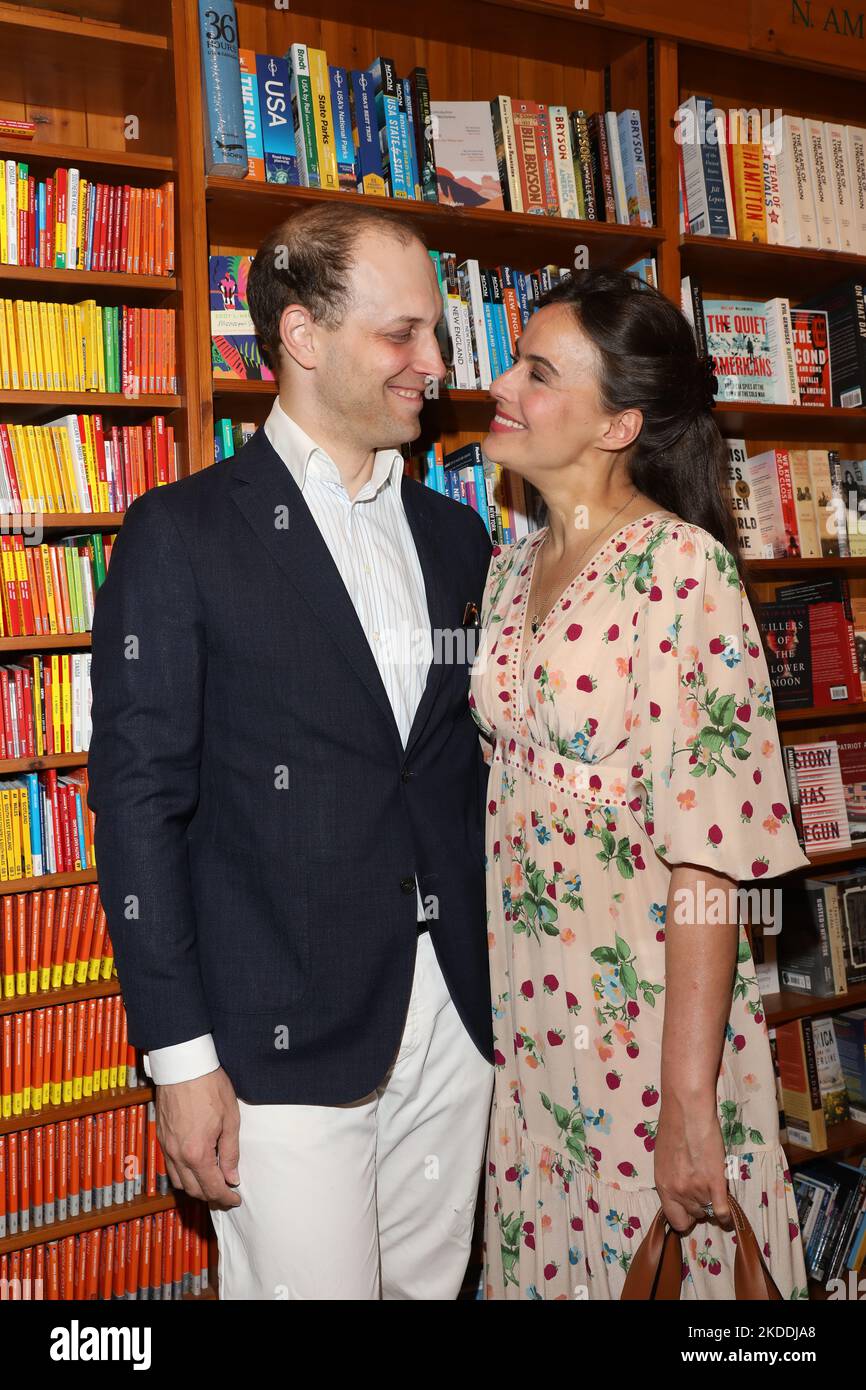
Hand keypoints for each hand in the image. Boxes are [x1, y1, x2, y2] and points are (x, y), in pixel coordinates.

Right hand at [154, 1066, 241, 1209]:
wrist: (184, 1065)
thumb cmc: (210, 1087)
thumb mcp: (230, 1119)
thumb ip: (230, 1152)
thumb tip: (232, 1177)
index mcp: (197, 1153)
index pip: (212, 1187)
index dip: (225, 1197)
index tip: (235, 1199)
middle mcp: (177, 1154)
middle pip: (193, 1190)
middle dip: (211, 1196)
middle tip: (226, 1194)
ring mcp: (166, 1146)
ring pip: (178, 1181)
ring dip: (195, 1187)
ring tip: (212, 1182)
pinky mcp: (161, 1136)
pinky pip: (170, 1166)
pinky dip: (183, 1174)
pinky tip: (195, 1167)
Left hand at [654, 1096, 733, 1234]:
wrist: (687, 1110)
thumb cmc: (673, 1128)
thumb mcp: (665, 1159)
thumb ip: (672, 1179)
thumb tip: (682, 1191)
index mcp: (663, 1186)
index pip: (675, 1220)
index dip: (685, 1217)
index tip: (691, 1210)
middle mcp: (678, 1192)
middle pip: (695, 1215)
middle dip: (700, 1207)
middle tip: (704, 1190)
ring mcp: (697, 1189)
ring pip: (709, 1211)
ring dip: (713, 1201)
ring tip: (713, 1183)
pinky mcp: (715, 1182)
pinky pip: (723, 1212)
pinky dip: (727, 1215)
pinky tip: (728, 1213)